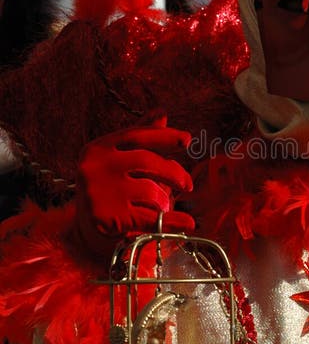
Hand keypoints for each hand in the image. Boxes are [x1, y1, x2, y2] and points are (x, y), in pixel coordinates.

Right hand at [75, 117, 194, 258]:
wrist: (84, 230)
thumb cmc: (109, 188)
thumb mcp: (120, 159)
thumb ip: (140, 137)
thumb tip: (161, 113)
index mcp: (98, 148)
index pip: (137, 136)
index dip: (165, 137)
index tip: (187, 140)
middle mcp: (94, 168)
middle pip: (148, 162)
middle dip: (174, 172)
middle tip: (188, 184)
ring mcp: (99, 193)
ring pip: (151, 191)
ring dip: (165, 200)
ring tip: (163, 205)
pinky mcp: (107, 219)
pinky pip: (152, 218)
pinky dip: (173, 221)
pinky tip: (188, 223)